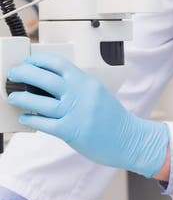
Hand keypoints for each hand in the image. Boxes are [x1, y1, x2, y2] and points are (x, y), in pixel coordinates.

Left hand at [7, 52, 168, 177]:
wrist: (131, 139)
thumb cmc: (114, 120)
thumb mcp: (98, 95)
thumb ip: (77, 88)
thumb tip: (48, 85)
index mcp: (88, 83)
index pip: (58, 63)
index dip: (38, 60)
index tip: (27, 61)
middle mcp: (81, 95)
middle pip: (44, 78)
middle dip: (23, 74)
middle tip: (14, 75)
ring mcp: (76, 113)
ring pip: (39, 102)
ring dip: (21, 97)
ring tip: (13, 96)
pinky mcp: (72, 132)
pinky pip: (44, 123)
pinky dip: (31, 119)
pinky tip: (26, 117)